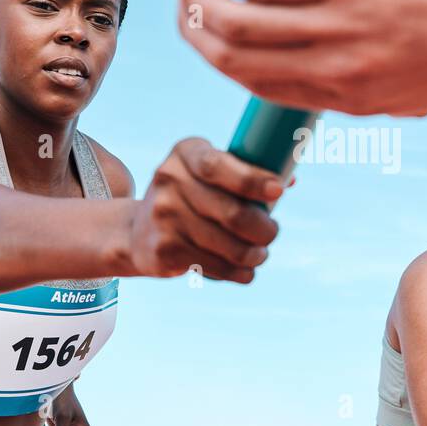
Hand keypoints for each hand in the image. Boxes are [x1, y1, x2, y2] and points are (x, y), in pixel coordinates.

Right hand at [127, 137, 283, 282]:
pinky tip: (245, 270)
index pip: (218, 166)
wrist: (137, 232)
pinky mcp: (164, 250)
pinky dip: (240, 273)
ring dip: (255, 255)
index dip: (252, 180)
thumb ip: (247, 173)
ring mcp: (164, 217)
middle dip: (265, 229)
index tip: (278, 191)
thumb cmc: (192, 197)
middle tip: (272, 233)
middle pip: (233, 213)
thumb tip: (290, 179)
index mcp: (186, 153)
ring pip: (230, 247)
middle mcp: (169, 180)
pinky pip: (217, 267)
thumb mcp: (209, 175)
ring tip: (259, 254)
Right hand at [172, 0, 426, 116]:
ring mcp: (335, 28)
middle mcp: (335, 71)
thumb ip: (397, 94)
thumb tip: (388, 98)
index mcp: (355, 99)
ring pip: (241, 26)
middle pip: (243, 64)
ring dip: (200, 5)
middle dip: (203, 40)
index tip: (216, 48)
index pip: (273, 91)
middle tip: (184, 13)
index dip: (233, 70)